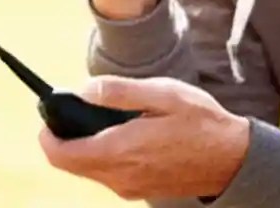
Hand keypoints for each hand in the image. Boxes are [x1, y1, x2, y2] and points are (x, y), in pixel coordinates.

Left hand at [38, 76, 250, 201]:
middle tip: (74, 110)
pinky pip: (107, 174)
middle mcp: (120, 177)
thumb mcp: (161, 93)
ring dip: (84, 146)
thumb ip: (119, 92)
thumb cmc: (200, 121)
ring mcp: (129, 187)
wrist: (232, 159)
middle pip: (70, 164)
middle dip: (63, 137)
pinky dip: (102, 154)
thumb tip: (83, 89)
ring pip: (88, 170)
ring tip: (100, 117)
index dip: (47, 134)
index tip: (49, 114)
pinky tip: (121, 133)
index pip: (61, 154)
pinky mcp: (139, 189)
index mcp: (120, 151)